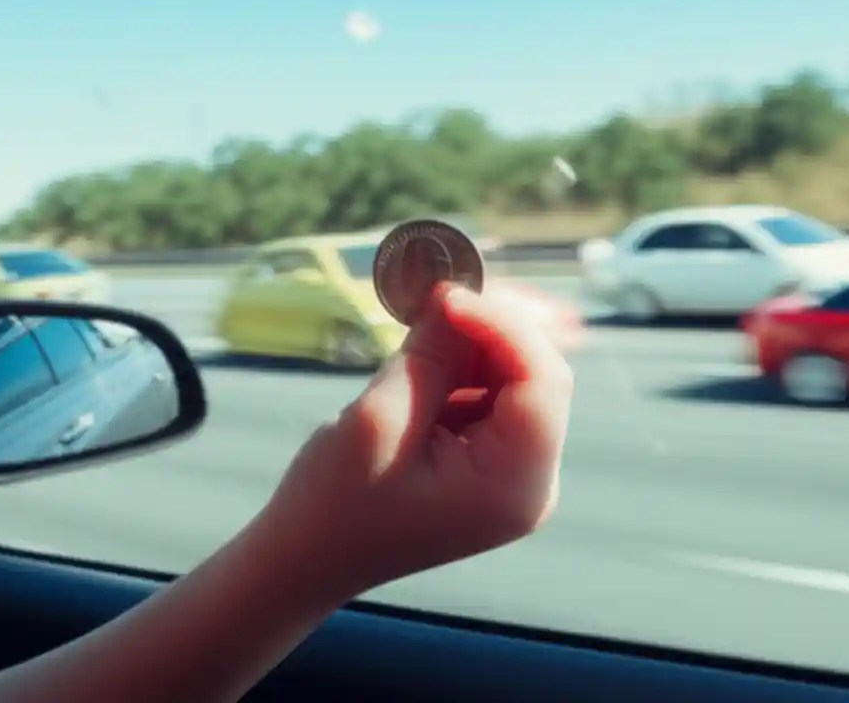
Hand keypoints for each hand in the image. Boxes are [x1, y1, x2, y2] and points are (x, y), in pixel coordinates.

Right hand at [261, 283, 573, 598]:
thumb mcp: (380, 418)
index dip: (504, 327)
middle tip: (435, 296)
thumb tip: (459, 290)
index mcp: (515, 488)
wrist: (305, 558)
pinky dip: (462, 369)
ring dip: (472, 347)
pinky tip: (421, 365)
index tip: (447, 295)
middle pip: (537, 379)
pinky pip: (493, 398)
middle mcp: (531, 485)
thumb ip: (433, 353)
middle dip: (490, 331)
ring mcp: (514, 477)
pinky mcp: (490, 465)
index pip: (542, 384)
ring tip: (418, 336)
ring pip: (515, 381)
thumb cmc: (333, 502)